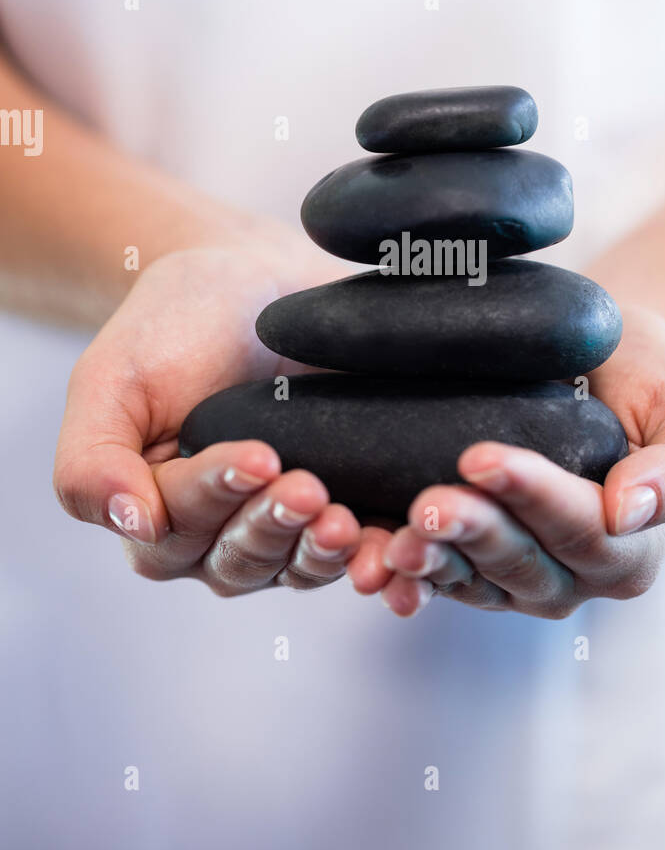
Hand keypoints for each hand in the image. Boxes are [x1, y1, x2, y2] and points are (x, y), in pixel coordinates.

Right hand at [54, 237, 363, 594]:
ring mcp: (281, 534)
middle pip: (239, 559)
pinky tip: (387, 544)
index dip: (217, 493)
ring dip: (319, 550)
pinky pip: (352, 556)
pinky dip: (368, 558)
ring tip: (343, 518)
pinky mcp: (340, 515)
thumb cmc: (171, 327)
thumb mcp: (109, 379)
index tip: (257, 454)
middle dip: (273, 525)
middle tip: (308, 487)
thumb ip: (92, 460)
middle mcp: (214, 538)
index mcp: (151, 514)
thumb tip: (132, 526)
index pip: (180, 523)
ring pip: (294, 568)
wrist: (252, 281)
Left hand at [343, 306, 664, 616]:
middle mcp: (577, 577)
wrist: (599, 360)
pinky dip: (407, 574)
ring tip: (394, 538)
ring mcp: (520, 580)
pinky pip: (438, 579)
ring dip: (432, 562)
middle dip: (473, 532)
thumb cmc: (650, 377)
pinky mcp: (471, 567)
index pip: (582, 529)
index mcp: (634, 548)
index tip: (481, 457)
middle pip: (521, 564)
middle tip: (428, 501)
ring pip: (474, 580)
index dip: (532, 497)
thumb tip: (628, 514)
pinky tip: (373, 558)